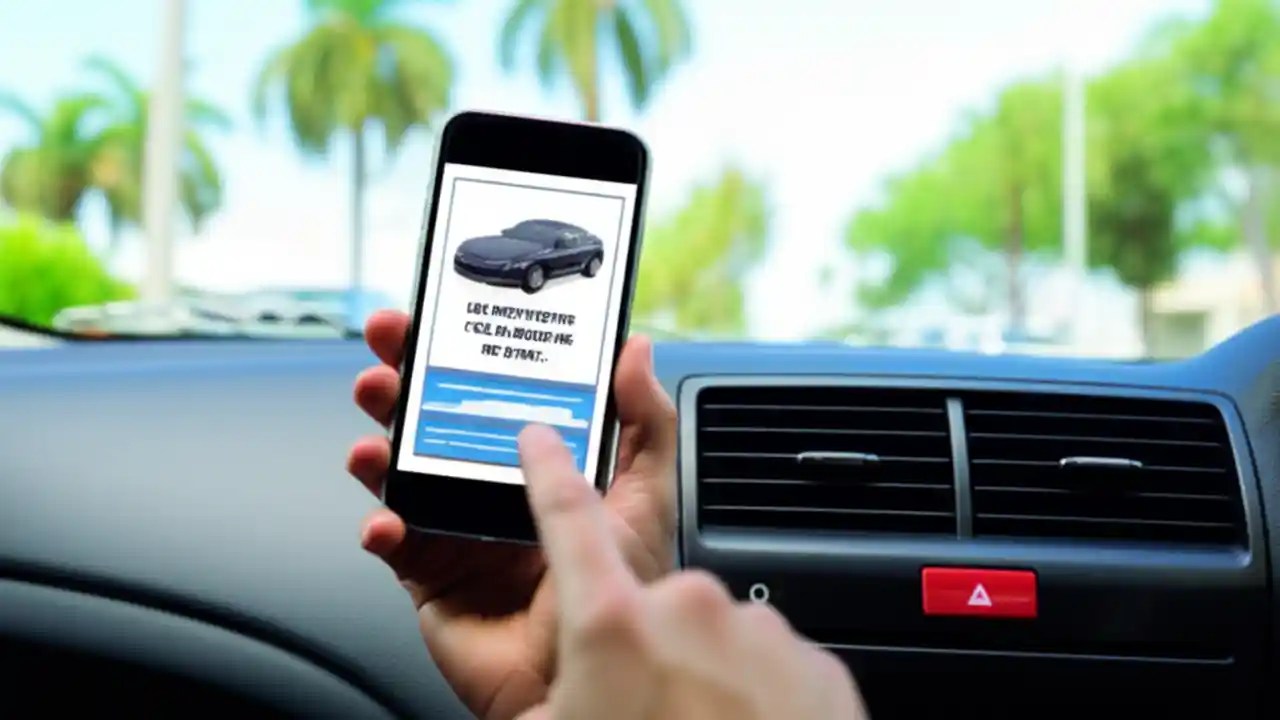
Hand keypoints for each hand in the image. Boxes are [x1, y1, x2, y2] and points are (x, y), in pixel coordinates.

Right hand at [346, 310, 677, 719]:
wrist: (596, 674)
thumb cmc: (630, 591)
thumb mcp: (645, 492)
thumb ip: (644, 420)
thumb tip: (636, 349)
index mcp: (539, 460)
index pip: (490, 391)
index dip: (460, 354)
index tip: (439, 318)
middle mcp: (492, 487)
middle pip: (431, 420)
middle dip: (402, 381)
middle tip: (387, 350)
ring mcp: (457, 529)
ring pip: (402, 473)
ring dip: (378, 446)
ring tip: (373, 433)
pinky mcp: (432, 576)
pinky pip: (394, 546)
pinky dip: (381, 529)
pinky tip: (386, 520)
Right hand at [512, 424, 867, 719]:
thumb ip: (549, 695)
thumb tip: (551, 690)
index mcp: (611, 625)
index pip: (566, 518)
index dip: (548, 468)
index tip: (540, 434)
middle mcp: (685, 608)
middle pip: (645, 610)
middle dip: (641, 655)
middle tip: (639, 712)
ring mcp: (756, 632)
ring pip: (711, 641)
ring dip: (699, 681)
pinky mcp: (812, 660)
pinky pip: (766, 666)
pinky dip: (752, 697)